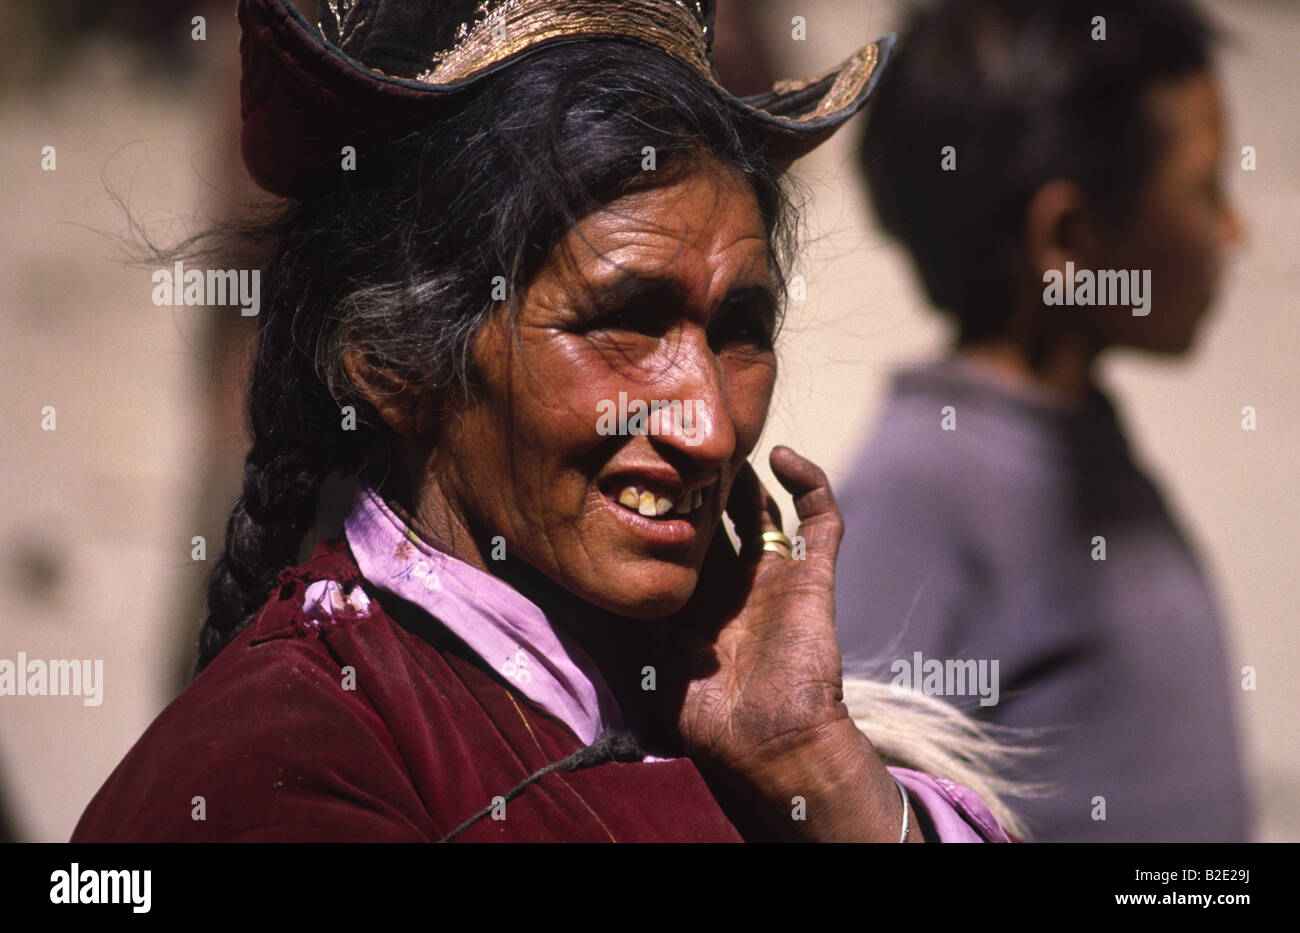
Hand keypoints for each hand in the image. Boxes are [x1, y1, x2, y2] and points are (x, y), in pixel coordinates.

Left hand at [651, 446, 914, 839]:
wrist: (771, 742)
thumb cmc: (706, 716)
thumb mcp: (646, 664)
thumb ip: (620, 622)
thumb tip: (572, 584)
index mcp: (693, 604)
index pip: (674, 541)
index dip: (661, 507)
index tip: (639, 469)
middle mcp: (731, 586)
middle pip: (714, 518)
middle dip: (697, 482)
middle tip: (677, 443)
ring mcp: (775, 578)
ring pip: (762, 507)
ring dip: (745, 474)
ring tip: (721, 441)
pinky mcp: (813, 576)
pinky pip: (821, 520)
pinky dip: (810, 483)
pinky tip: (782, 456)